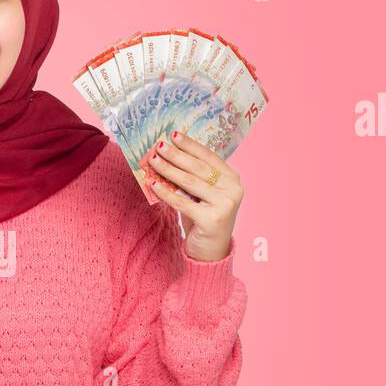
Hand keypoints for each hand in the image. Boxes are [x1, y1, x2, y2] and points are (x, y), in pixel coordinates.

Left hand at [146, 130, 242, 261]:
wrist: (211, 251)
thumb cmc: (204, 218)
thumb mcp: (201, 195)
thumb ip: (193, 177)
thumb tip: (167, 155)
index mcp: (232, 178)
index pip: (209, 157)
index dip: (191, 145)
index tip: (174, 135)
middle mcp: (233, 189)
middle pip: (198, 168)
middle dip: (176, 155)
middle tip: (159, 145)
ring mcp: (225, 204)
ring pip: (190, 183)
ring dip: (168, 170)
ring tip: (152, 160)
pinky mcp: (212, 220)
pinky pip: (183, 202)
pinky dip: (166, 193)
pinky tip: (153, 184)